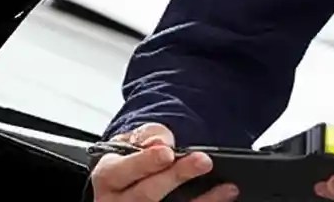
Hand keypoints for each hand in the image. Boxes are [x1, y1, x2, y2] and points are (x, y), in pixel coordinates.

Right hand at [88, 123, 238, 201]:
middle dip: (176, 177)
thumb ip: (147, 137)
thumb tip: (158, 144)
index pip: (121, 171)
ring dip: (200, 201)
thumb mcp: (134, 141)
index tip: (168, 154)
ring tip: (226, 188)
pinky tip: (221, 198)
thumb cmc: (131, 160)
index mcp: (107, 177)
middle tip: (203, 161)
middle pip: (146, 195)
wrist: (130, 180)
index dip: (145, 163)